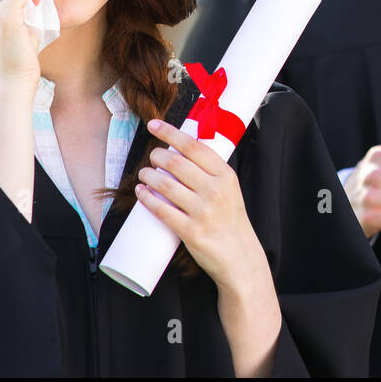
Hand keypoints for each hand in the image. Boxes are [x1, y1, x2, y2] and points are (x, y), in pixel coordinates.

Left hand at [134, 119, 269, 294]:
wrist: (239, 257)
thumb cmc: (229, 220)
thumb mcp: (229, 189)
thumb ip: (210, 172)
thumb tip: (180, 150)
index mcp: (225, 176)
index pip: (194, 146)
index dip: (171, 132)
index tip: (154, 124)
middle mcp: (216, 191)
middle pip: (176, 163)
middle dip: (157, 155)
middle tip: (151, 157)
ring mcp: (203, 211)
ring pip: (165, 184)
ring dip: (148, 175)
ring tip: (144, 174)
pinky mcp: (191, 231)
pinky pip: (161, 210)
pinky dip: (146, 198)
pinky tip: (140, 192)